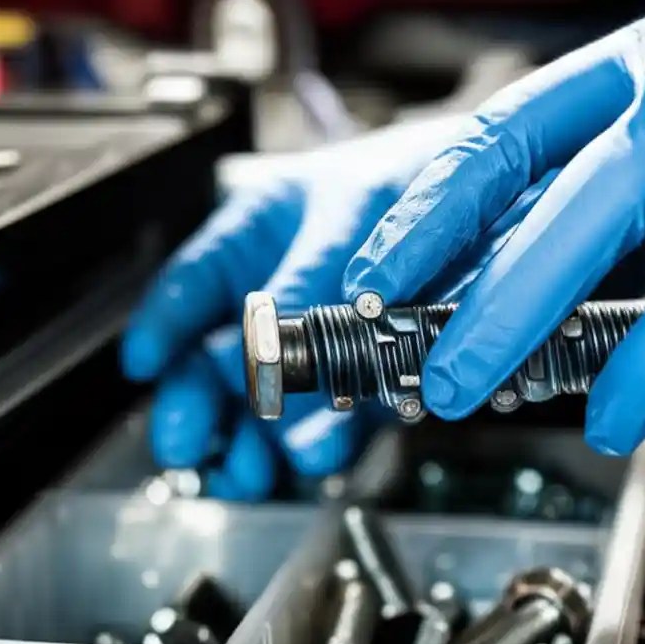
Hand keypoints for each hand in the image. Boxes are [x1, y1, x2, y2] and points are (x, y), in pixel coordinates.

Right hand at [122, 119, 479, 498]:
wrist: (502, 197)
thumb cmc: (418, 174)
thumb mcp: (358, 206)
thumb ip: (310, 272)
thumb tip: (266, 339)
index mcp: (260, 234)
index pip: (193, 282)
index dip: (162, 325)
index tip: (142, 365)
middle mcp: (282, 293)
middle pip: (219, 357)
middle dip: (198, 404)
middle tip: (186, 442)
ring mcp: (324, 342)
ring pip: (272, 400)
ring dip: (255, 439)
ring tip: (249, 469)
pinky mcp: (372, 377)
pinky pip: (338, 416)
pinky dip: (325, 442)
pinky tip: (316, 456)